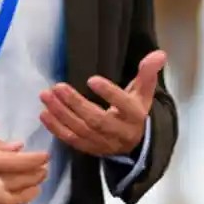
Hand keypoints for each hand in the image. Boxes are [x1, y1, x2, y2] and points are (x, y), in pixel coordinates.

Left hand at [39, 50, 165, 156]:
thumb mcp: (144, 92)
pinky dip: (56, 128)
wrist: (134, 143)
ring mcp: (103, 144)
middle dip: (76, 104)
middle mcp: (119, 133)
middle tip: (57, 87)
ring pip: (81, 130)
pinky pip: (71, 141)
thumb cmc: (135, 111)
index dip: (109, 93)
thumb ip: (148, 73)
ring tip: (46, 96)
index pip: (124, 105)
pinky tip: (44, 114)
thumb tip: (159, 53)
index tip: (91, 79)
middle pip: (97, 120)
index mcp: (135, 116)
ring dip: (61, 114)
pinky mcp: (90, 150)